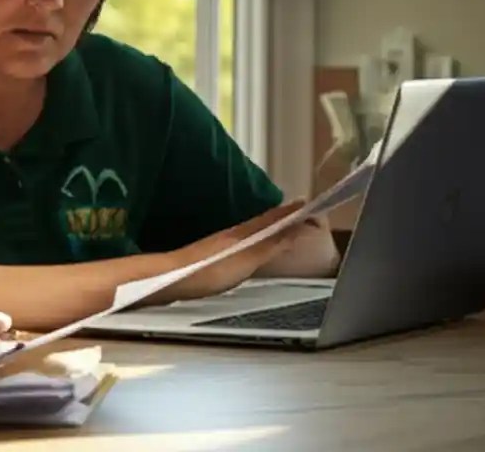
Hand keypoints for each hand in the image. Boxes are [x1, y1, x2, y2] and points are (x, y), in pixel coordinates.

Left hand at [168, 201, 307, 299]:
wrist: (172, 278)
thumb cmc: (209, 271)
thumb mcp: (248, 259)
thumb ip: (273, 245)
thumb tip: (298, 228)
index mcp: (245, 232)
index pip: (275, 218)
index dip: (293, 213)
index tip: (312, 206)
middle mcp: (235, 233)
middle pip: (265, 221)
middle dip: (285, 217)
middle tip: (303, 214)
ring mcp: (223, 243)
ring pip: (255, 230)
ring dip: (272, 227)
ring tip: (285, 228)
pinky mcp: (215, 255)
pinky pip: (245, 241)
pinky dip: (258, 239)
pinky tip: (255, 247)